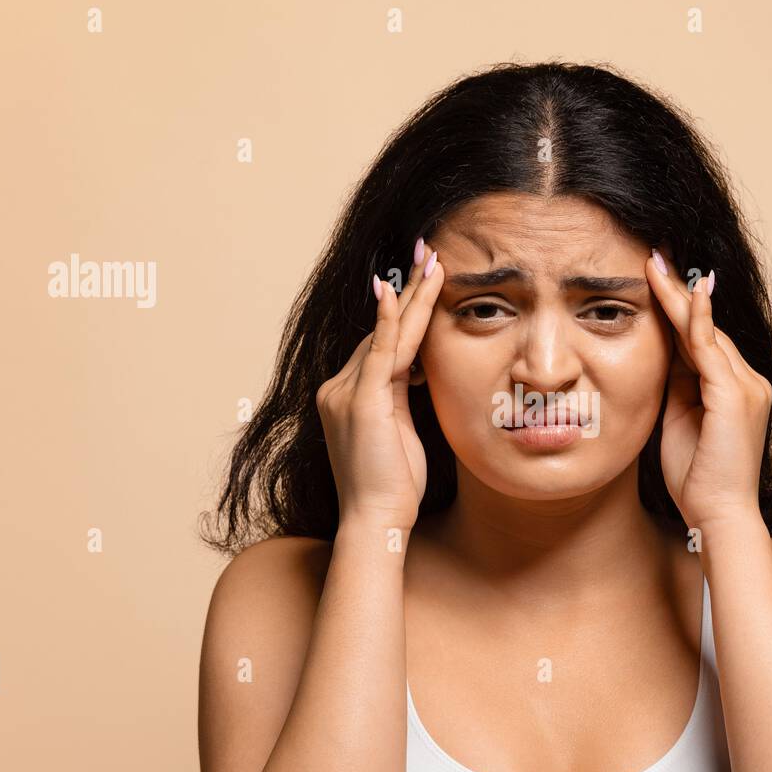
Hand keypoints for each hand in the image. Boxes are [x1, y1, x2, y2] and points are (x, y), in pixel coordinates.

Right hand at [316, 241, 443, 529]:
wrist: (376, 520)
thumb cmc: (394, 487)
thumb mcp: (399, 434)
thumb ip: (402, 400)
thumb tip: (420, 374)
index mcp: (348, 396)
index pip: (379, 343)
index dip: (402, 311)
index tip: (422, 280)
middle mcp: (338, 387)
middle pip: (380, 329)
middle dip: (407, 290)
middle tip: (428, 251)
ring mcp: (346, 393)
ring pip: (385, 334)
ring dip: (411, 295)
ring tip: (433, 261)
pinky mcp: (361, 401)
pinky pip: (378, 352)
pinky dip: (388, 320)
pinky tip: (396, 292)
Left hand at [646, 250, 771, 530]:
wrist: (718, 515)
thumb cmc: (697, 478)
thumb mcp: (679, 423)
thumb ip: (675, 390)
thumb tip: (659, 361)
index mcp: (732, 388)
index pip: (701, 339)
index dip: (678, 309)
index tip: (655, 277)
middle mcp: (746, 380)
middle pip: (705, 327)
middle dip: (678, 291)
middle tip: (653, 254)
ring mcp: (745, 386)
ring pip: (706, 331)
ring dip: (679, 296)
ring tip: (654, 264)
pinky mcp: (735, 396)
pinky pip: (712, 349)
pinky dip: (698, 320)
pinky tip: (685, 294)